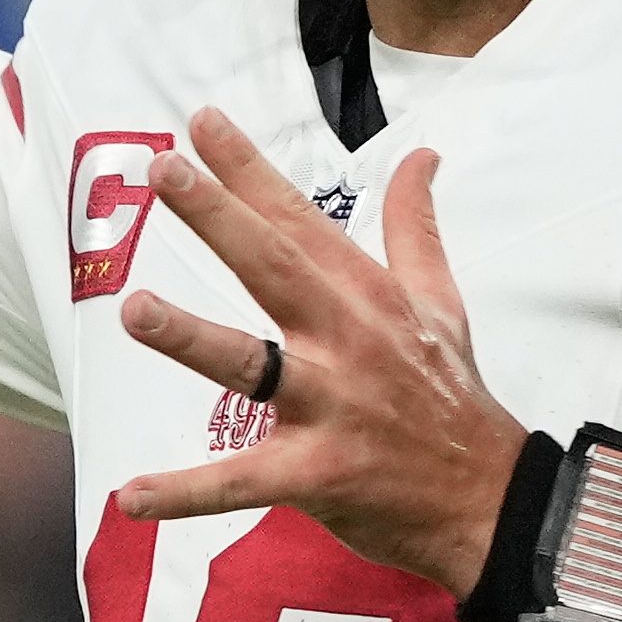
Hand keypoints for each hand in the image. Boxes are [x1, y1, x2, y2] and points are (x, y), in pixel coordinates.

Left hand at [106, 111, 527, 592]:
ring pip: (251, 367)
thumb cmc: (451, 394)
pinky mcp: (316, 474)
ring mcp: (331, 406)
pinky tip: (132, 494)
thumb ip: (414, 227)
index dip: (250, 171)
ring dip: (191, 338)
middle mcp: (347, 340)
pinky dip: (188, 493)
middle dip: (220, 219)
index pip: (300, 220)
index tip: (201, 122)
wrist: (489, 498)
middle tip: (164, 171)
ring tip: (134, 310)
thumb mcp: (442, 301)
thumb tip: (421, 156)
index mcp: (368, 296)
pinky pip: (241, 482)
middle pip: (275, 269)